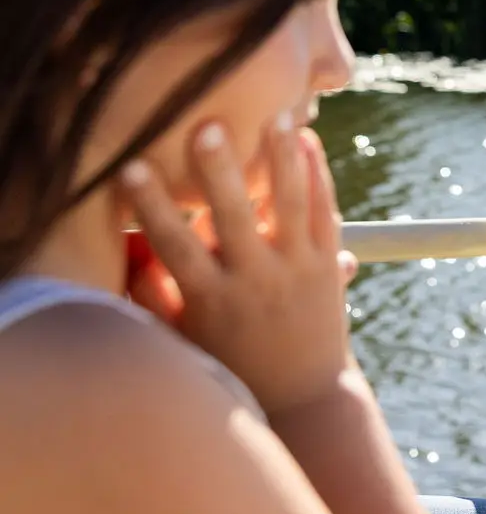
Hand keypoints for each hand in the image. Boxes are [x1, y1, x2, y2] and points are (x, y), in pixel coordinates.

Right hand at [120, 113, 359, 416]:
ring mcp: (298, 271)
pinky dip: (319, 177)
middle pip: (238, 218)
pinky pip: (327, 214)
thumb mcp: (185, 339)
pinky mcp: (330, 265)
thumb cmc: (231, 365)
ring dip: (284, 158)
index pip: (175, 246)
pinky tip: (308, 141)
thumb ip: (156, 294)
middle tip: (208, 126)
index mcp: (212, 299)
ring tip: (277, 115)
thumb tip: (128, 246)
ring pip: (293, 207)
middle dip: (222, 172)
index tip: (129, 168)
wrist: (305, 398)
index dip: (152, 207)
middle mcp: (256, 282)